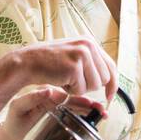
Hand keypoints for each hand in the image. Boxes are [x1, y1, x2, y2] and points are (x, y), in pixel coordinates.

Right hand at [0, 36, 115, 121]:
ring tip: (65, 78)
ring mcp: (82, 54)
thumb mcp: (73, 56)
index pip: (111, 66)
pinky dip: (70, 90)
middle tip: (72, 80)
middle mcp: (89, 45)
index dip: (113, 84)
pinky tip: (59, 79)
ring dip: (79, 88)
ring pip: (94, 86)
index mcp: (90, 42)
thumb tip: (110, 81)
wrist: (27, 63)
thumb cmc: (49, 63)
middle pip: (104, 79)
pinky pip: (81, 89)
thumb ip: (91, 63)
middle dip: (89, 86)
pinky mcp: (75, 66)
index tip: (109, 96)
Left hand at [0, 85, 102, 139]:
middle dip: (90, 103)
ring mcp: (58, 110)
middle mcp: (55, 101)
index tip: (90, 102)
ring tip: (103, 114)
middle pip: (76, 100)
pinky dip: (86, 117)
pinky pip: (75, 116)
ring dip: (91, 110)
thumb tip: (48, 89)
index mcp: (47, 95)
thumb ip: (31, 98)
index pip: (67, 94)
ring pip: (78, 108)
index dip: (79, 97)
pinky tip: (96, 119)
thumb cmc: (13, 122)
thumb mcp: (18, 108)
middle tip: (102, 109)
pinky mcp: (60, 120)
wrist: (10, 137)